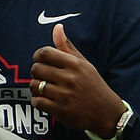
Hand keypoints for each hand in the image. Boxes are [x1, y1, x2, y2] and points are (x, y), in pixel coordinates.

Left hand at [30, 24, 127, 139]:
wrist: (106, 112)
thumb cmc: (93, 85)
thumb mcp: (84, 64)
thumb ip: (67, 47)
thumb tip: (57, 27)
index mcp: (76, 64)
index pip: (45, 53)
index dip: (38, 56)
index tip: (41, 61)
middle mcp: (70, 78)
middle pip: (36, 69)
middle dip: (37, 73)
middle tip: (44, 76)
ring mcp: (64, 95)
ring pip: (34, 86)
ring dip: (36, 88)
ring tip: (45, 89)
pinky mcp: (59, 110)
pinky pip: (36, 102)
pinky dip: (38, 101)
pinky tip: (47, 100)